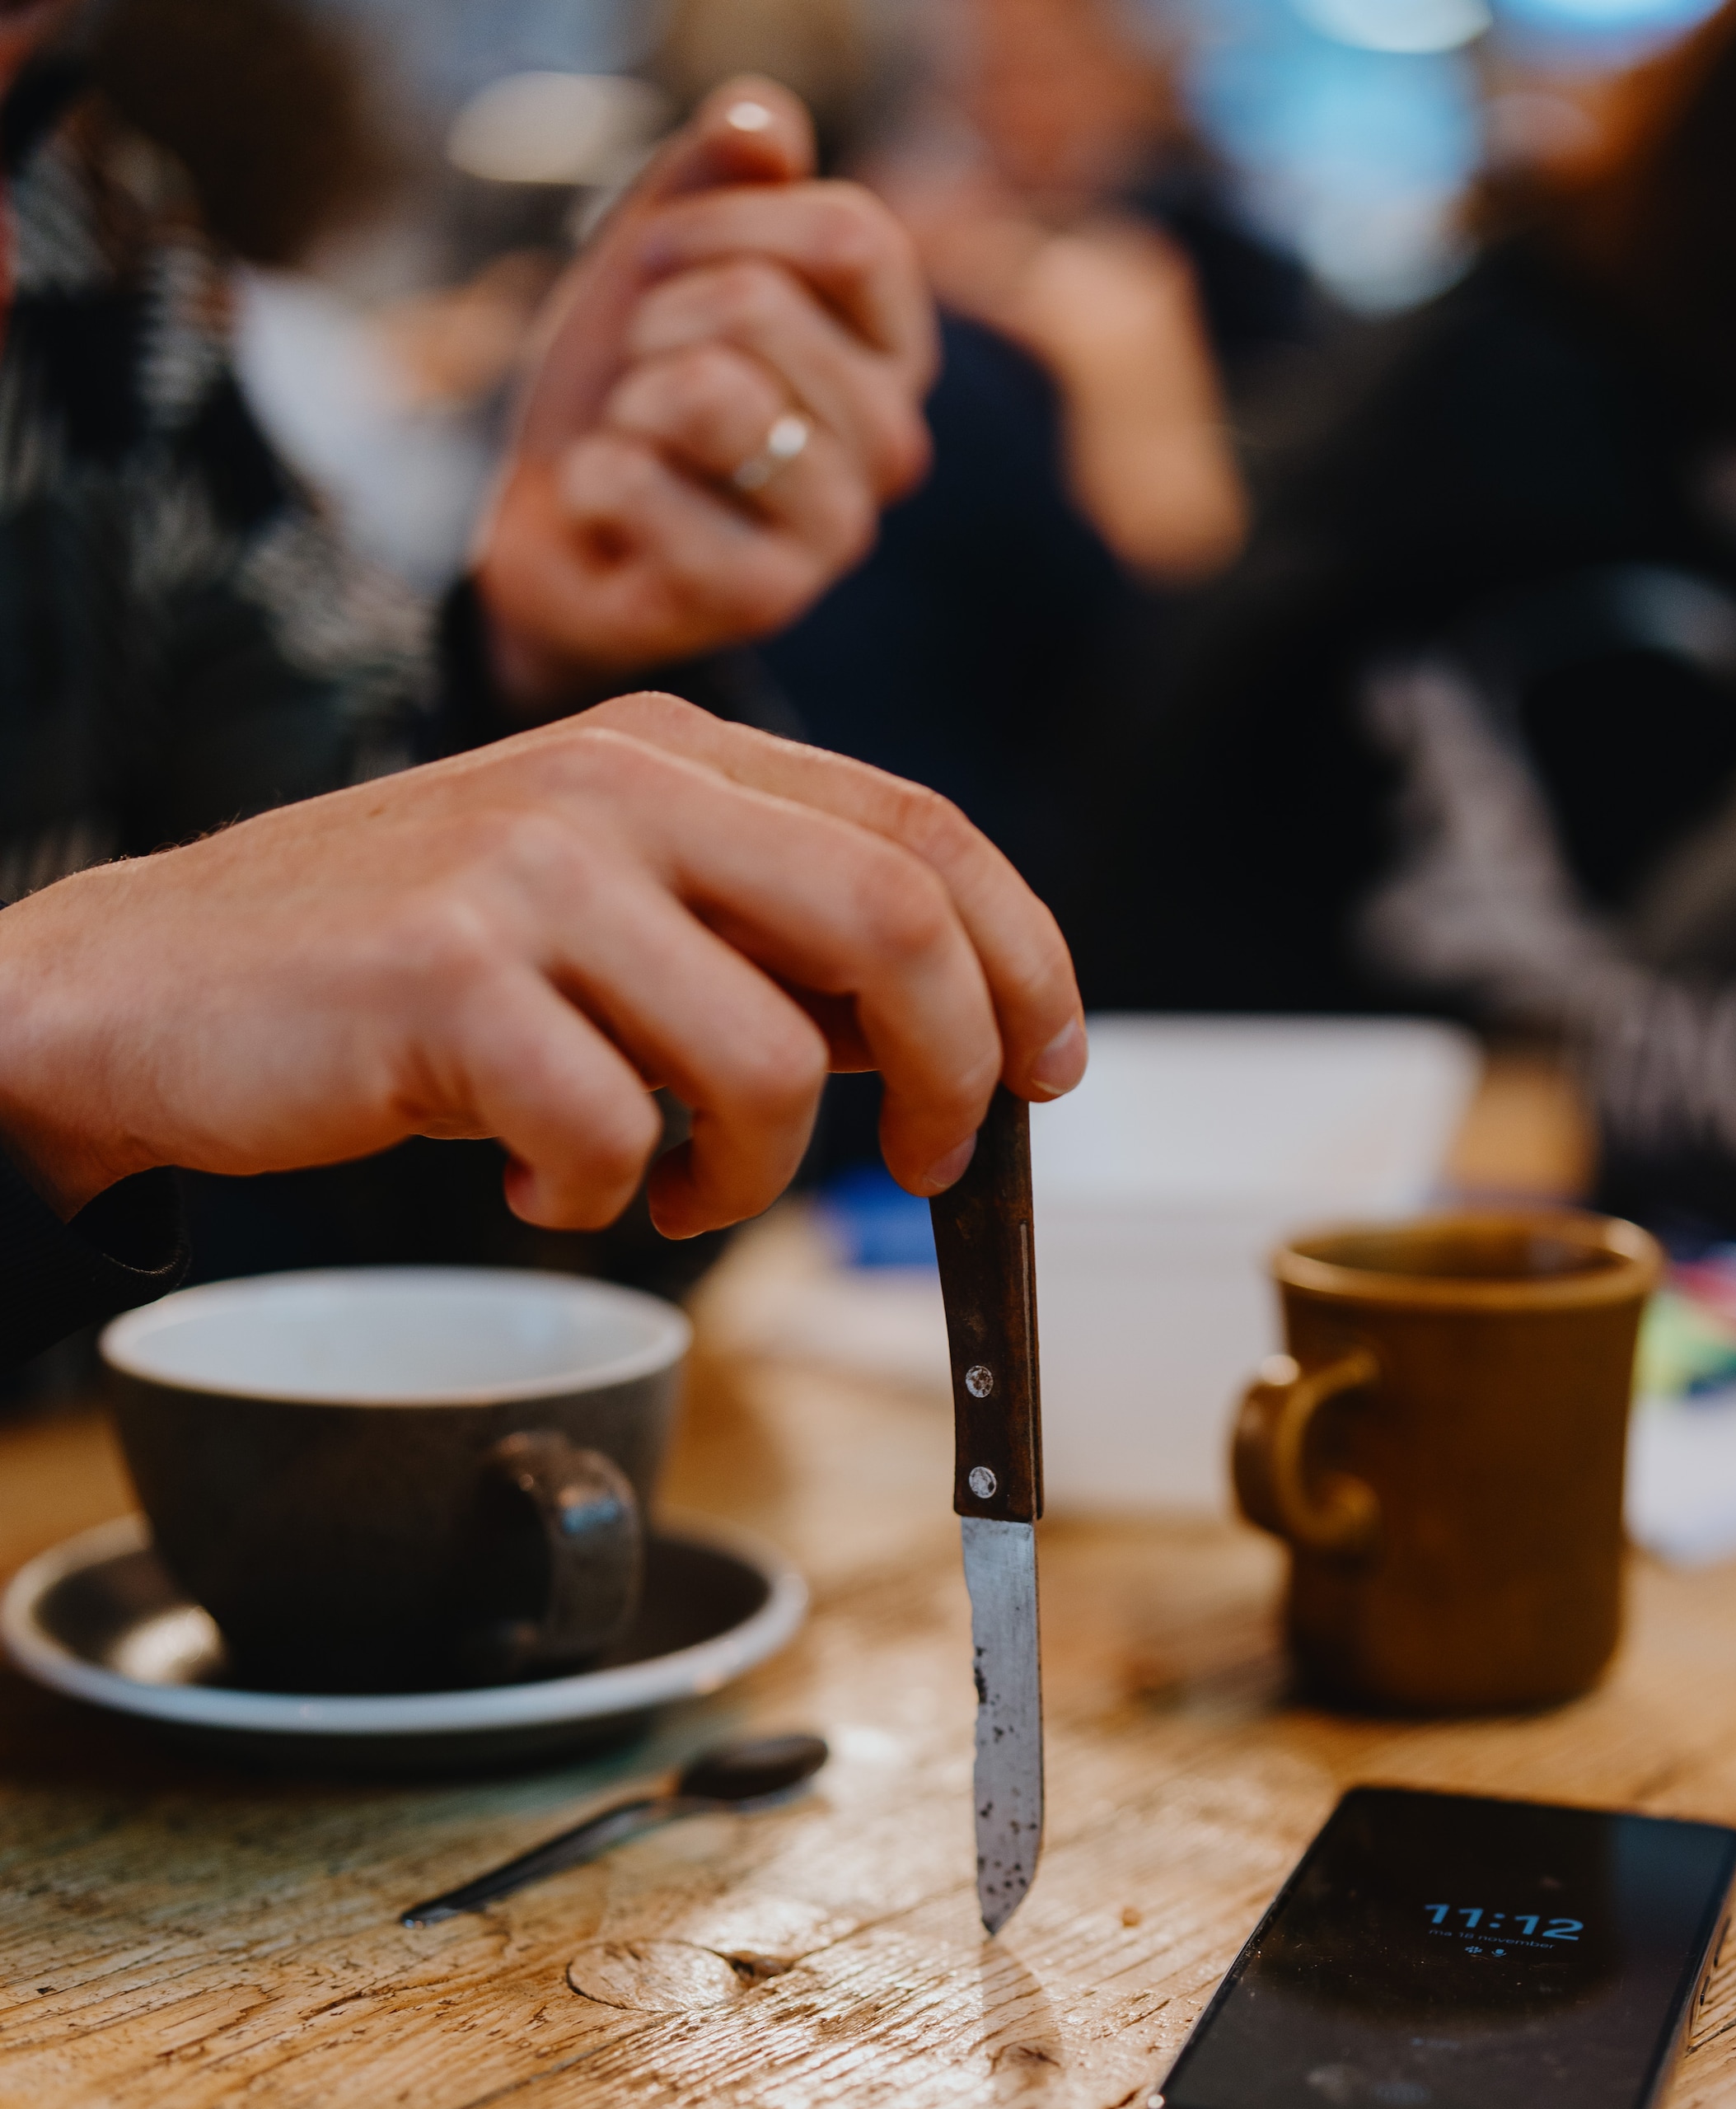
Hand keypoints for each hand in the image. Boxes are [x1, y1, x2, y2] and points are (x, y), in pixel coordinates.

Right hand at [0, 696, 1083, 1237]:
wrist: (146, 990)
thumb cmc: (388, 967)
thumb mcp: (593, 903)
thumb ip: (751, 938)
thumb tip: (926, 1038)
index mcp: (672, 746)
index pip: (924, 827)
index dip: (1028, 956)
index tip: (1051, 1067)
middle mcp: (614, 781)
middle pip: (895, 922)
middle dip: (951, 1074)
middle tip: (917, 1164)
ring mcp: (528, 870)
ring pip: (766, 1059)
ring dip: (749, 1176)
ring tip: (667, 1194)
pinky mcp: (446, 976)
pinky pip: (609, 1132)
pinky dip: (596, 1198)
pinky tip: (538, 1185)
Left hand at [476, 82, 937, 711]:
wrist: (560, 523)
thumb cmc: (629, 381)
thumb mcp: (660, 251)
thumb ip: (716, 171)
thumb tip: (764, 120)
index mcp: (894, 349)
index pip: (851, 236)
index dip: (729, 222)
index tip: (667, 259)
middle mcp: (892, 444)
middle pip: (761, 306)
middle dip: (656, 316)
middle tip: (641, 371)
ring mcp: (837, 530)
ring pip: (709, 393)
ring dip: (629, 399)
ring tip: (636, 439)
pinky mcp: (764, 598)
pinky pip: (643, 483)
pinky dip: (594, 478)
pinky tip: (611, 507)